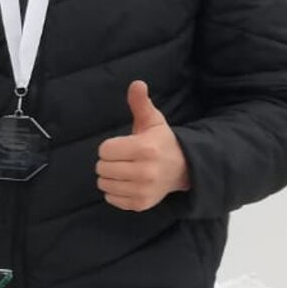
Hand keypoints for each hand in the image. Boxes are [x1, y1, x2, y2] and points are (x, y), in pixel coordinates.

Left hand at [97, 80, 189, 211]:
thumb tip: (137, 83)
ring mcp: (143, 190)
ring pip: (104, 184)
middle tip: (124, 158)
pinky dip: (114, 191)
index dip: (110, 147)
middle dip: (109, 161)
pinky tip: (128, 183)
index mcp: (145, 149)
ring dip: (110, 177)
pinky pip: (111, 199)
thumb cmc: (162, 142)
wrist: (184, 169)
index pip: (105, 150)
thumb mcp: (153, 121)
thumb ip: (141, 103)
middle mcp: (145, 171)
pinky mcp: (141, 204)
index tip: (124, 146)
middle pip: (102, 168)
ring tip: (125, 170)